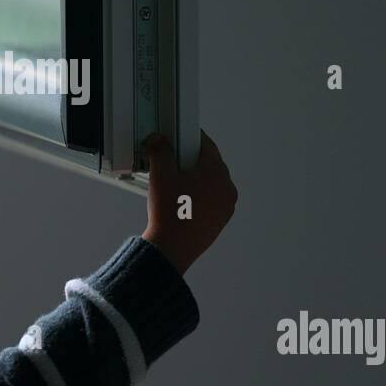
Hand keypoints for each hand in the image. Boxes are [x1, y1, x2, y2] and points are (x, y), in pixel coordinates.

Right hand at [141, 131, 237, 275]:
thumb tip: (158, 140)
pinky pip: (212, 200)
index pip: (206, 145)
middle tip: (173, 163)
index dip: (190, 138)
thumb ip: (160, 150)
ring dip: (197, 179)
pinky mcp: (221, 220)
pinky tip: (182, 201)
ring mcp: (226, 206)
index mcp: (218, 172)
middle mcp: (227, 188)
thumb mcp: (160, 173)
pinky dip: (200, 196)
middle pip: (210, 164)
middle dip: (192, 160)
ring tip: (176, 185)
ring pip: (211, 182)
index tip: (180, 137)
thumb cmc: (169, 212)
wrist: (172, 248)